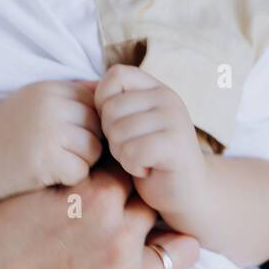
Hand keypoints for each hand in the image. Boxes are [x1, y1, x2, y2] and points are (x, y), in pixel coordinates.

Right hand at [0, 80, 103, 196]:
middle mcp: (49, 106)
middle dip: (88, 142)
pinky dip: (69, 179)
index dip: (88, 122)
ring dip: (81, 162)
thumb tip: (107, 90)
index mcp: (47, 88)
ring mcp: (48, 132)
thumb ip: (66, 96)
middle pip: (98, 124)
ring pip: (94, 149)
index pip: (93, 100)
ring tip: (56, 163)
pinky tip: (49, 176)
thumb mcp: (32, 103)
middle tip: (63, 153)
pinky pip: (81, 171)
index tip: (70, 135)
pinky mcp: (46, 161)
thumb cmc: (6, 136)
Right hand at [0, 163, 200, 268]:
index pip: (134, 175)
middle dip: (137, 209)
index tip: (113, 183)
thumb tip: (121, 171)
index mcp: (98, 199)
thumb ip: (86, 182)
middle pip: (152, 210)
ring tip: (122, 245)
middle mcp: (118, 241)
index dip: (121, 177)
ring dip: (148, 245)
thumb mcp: (44, 190)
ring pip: (167, 253)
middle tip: (118, 214)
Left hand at [95, 65, 208, 228]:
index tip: (117, 125)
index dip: (104, 102)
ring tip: (141, 159)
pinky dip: (133, 166)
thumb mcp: (131, 124)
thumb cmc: (150, 159)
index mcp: (156, 88)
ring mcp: (175, 120)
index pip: (115, 75)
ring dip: (122, 153)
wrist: (187, 194)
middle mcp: (168, 97)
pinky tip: (147, 169)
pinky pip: (132, 151)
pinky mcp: (176, 145)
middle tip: (132, 149)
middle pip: (111, 108)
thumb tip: (82, 89)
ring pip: (119, 131)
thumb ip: (114, 105)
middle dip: (112, 136)